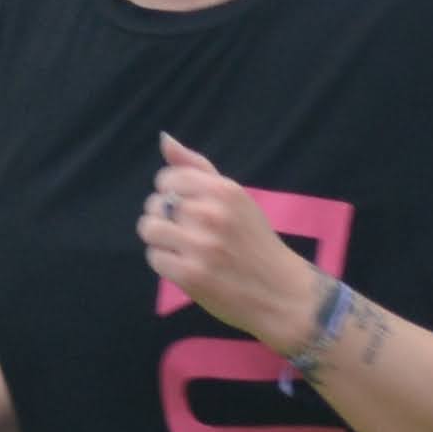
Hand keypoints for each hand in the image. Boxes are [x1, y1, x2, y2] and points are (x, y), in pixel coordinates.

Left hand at [142, 135, 310, 340]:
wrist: (282, 292)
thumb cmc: (255, 243)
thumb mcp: (237, 199)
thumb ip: (198, 168)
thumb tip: (164, 139)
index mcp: (225, 191)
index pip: (168, 178)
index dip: (171, 193)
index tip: (190, 209)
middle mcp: (212, 215)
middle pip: (155, 204)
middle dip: (166, 218)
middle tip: (193, 235)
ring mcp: (201, 246)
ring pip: (149, 229)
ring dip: (161, 241)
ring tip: (185, 249)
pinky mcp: (191, 275)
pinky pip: (154, 257)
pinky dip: (166, 263)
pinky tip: (187, 267)